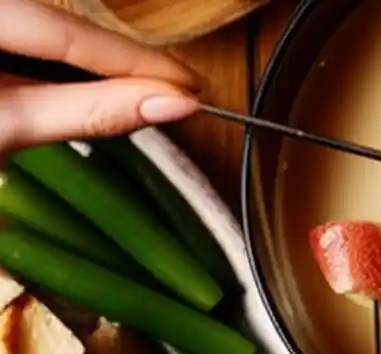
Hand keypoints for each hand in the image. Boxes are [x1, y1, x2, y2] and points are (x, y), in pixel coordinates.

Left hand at [0, 0, 200, 157]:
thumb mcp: (11, 126)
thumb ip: (89, 110)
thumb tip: (170, 104)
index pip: (72, 31)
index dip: (136, 60)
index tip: (188, 84)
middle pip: (64, 25)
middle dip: (118, 60)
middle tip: (176, 89)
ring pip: (53, 27)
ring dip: (97, 62)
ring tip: (143, 90)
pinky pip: (34, 35)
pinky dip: (65, 61)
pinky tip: (93, 82)